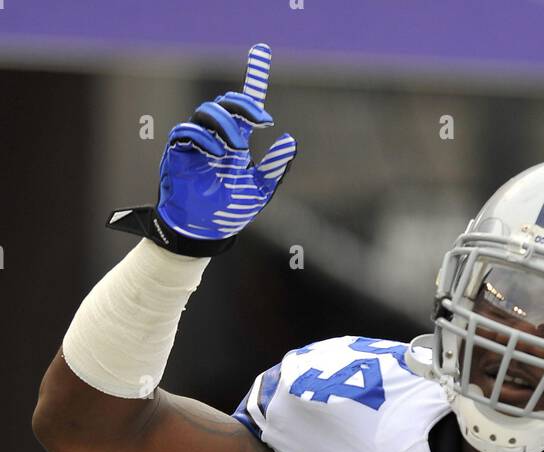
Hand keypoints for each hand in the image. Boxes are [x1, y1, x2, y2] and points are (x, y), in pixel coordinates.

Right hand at [107, 43, 295, 255]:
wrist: (204, 233)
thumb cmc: (230, 211)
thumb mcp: (259, 191)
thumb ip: (274, 168)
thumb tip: (290, 141)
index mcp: (235, 141)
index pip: (245, 105)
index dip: (253, 78)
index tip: (261, 52)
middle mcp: (215, 137)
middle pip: (225, 103)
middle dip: (243, 105)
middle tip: (262, 121)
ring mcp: (196, 144)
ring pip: (205, 113)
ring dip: (225, 124)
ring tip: (238, 148)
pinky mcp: (178, 154)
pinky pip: (186, 133)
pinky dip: (203, 138)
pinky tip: (218, 153)